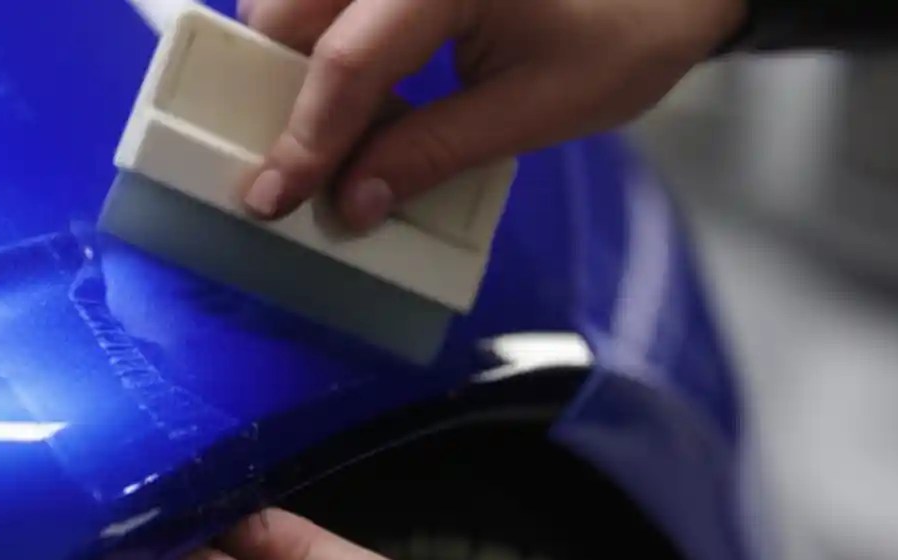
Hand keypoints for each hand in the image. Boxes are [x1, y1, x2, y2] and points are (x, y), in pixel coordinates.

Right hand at [236, 0, 745, 231]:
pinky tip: (360, 88)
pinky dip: (327, 40)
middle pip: (290, 10)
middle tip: (300, 164)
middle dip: (280, 89)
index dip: (304, 139)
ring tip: (333, 127)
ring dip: (296, 61)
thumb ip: (432, 152)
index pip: (347, 62)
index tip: (269, 200)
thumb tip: (350, 202)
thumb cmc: (627, 31)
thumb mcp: (535, 108)